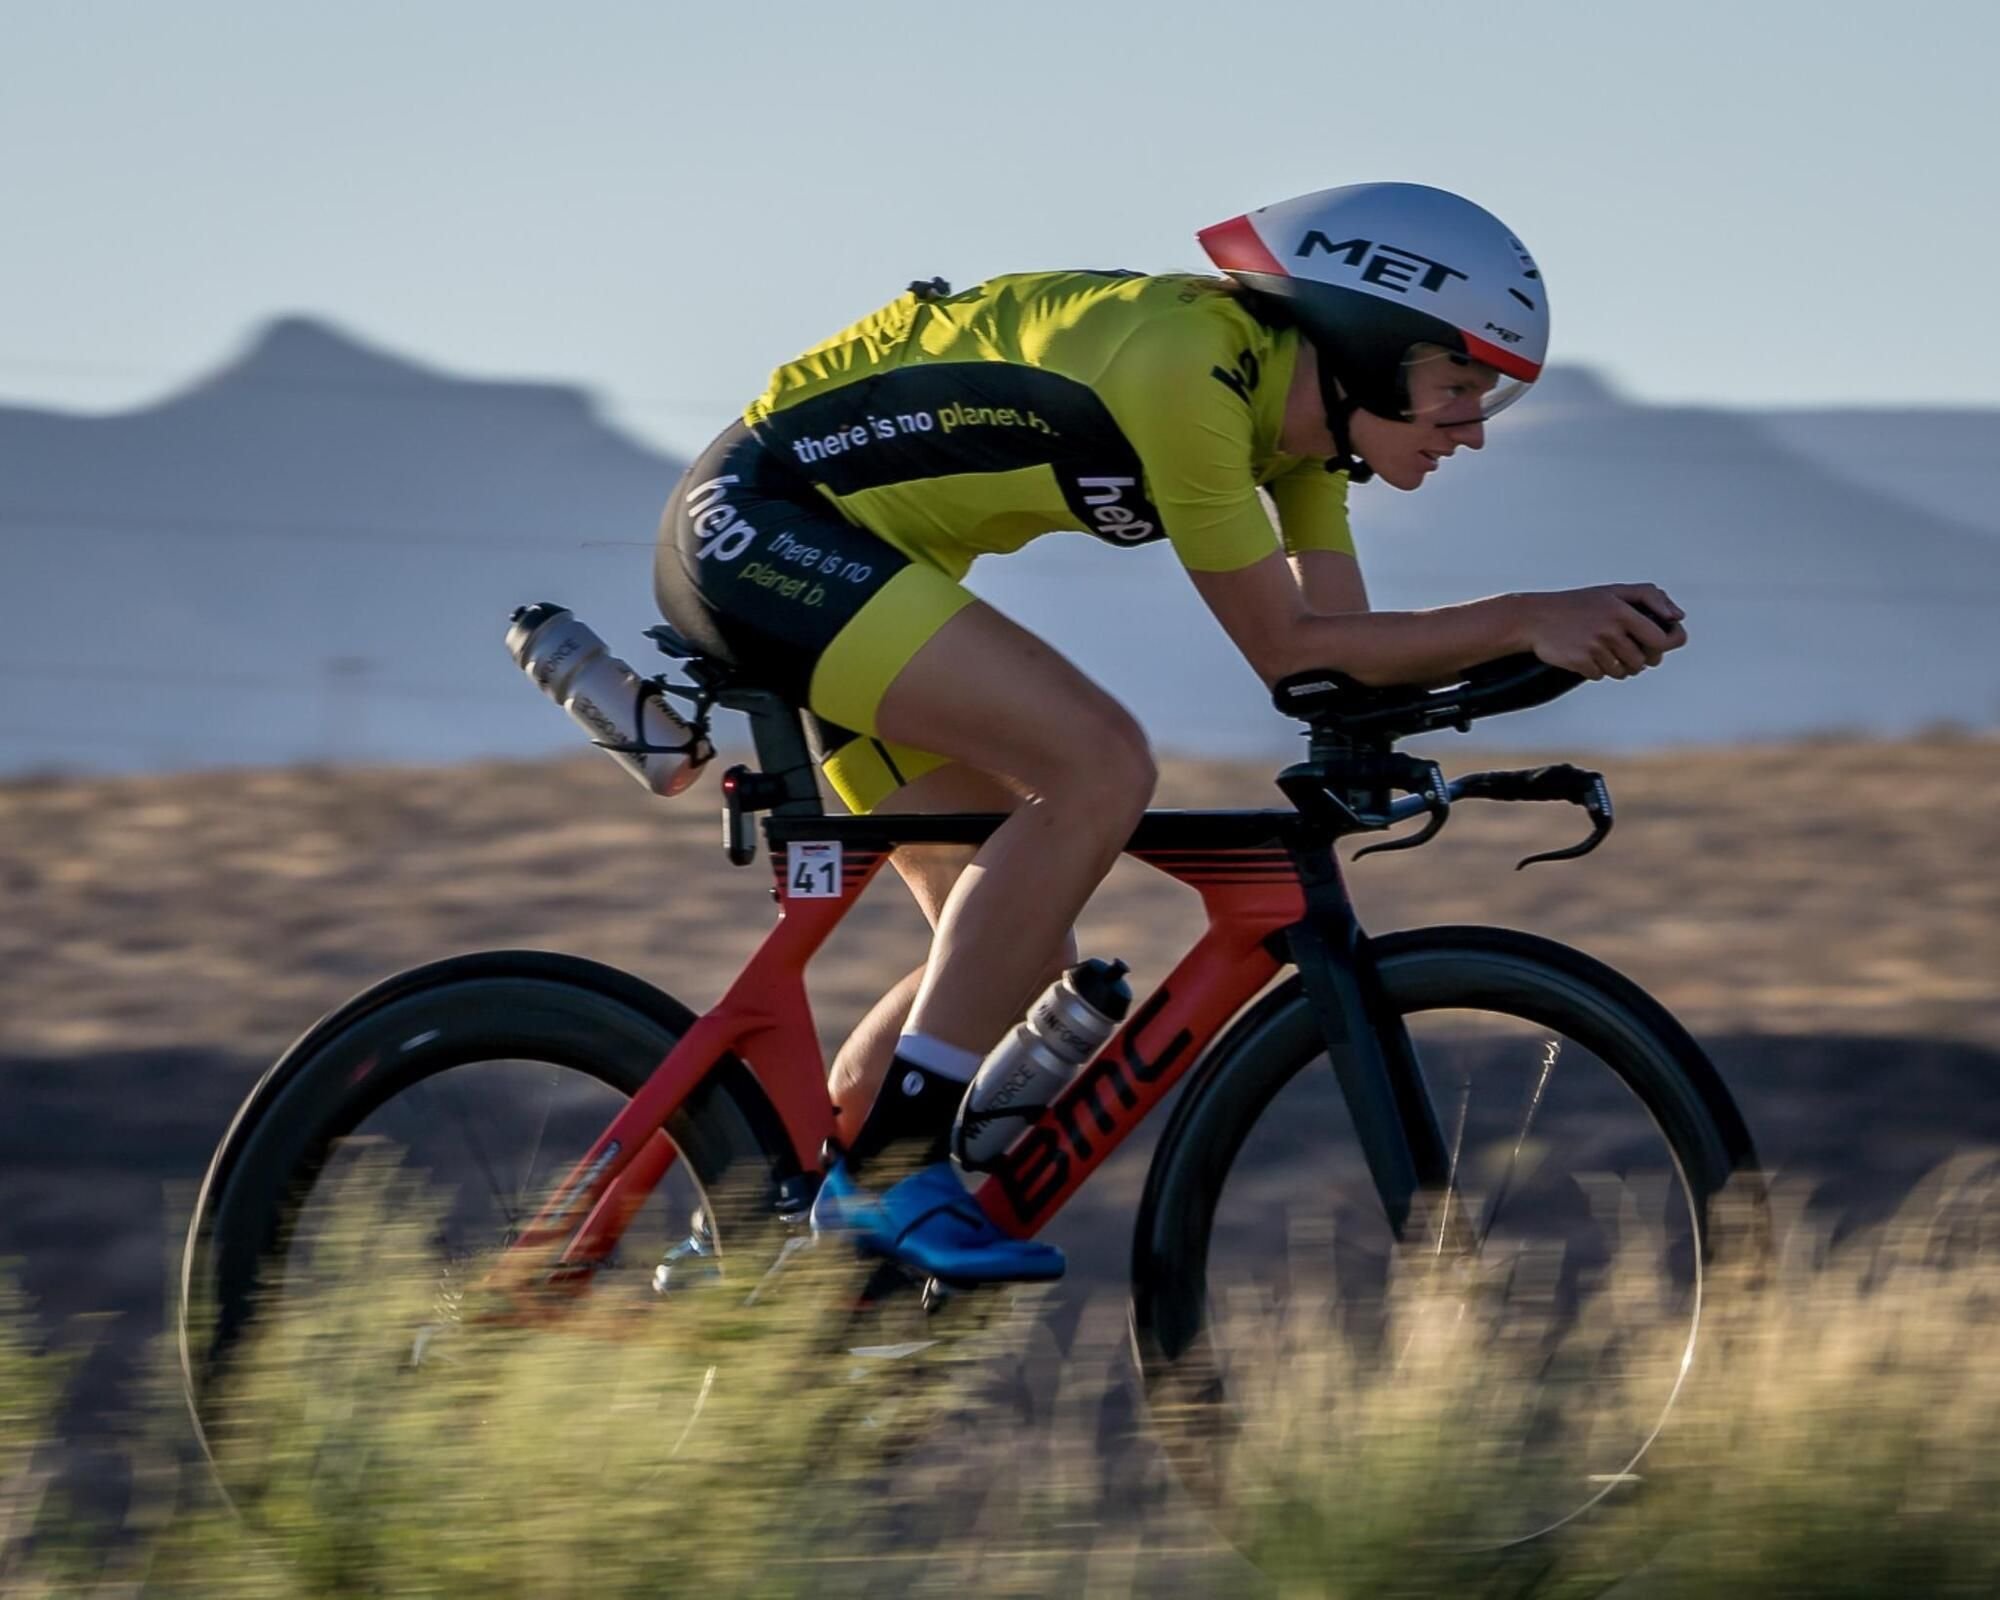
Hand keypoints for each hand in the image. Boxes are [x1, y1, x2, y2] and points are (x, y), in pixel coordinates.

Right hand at [1522, 585, 1686, 680]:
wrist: (1534, 618)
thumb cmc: (1577, 604)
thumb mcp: (1613, 592)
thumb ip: (1650, 597)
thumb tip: (1678, 616)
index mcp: (1622, 611)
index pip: (1662, 638)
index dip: (1668, 643)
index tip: (1662, 643)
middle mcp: (1611, 629)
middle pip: (1644, 660)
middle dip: (1640, 658)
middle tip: (1627, 649)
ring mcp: (1595, 647)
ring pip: (1624, 671)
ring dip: (1619, 666)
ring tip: (1605, 652)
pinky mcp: (1581, 662)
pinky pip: (1601, 676)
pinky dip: (1597, 670)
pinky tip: (1587, 656)